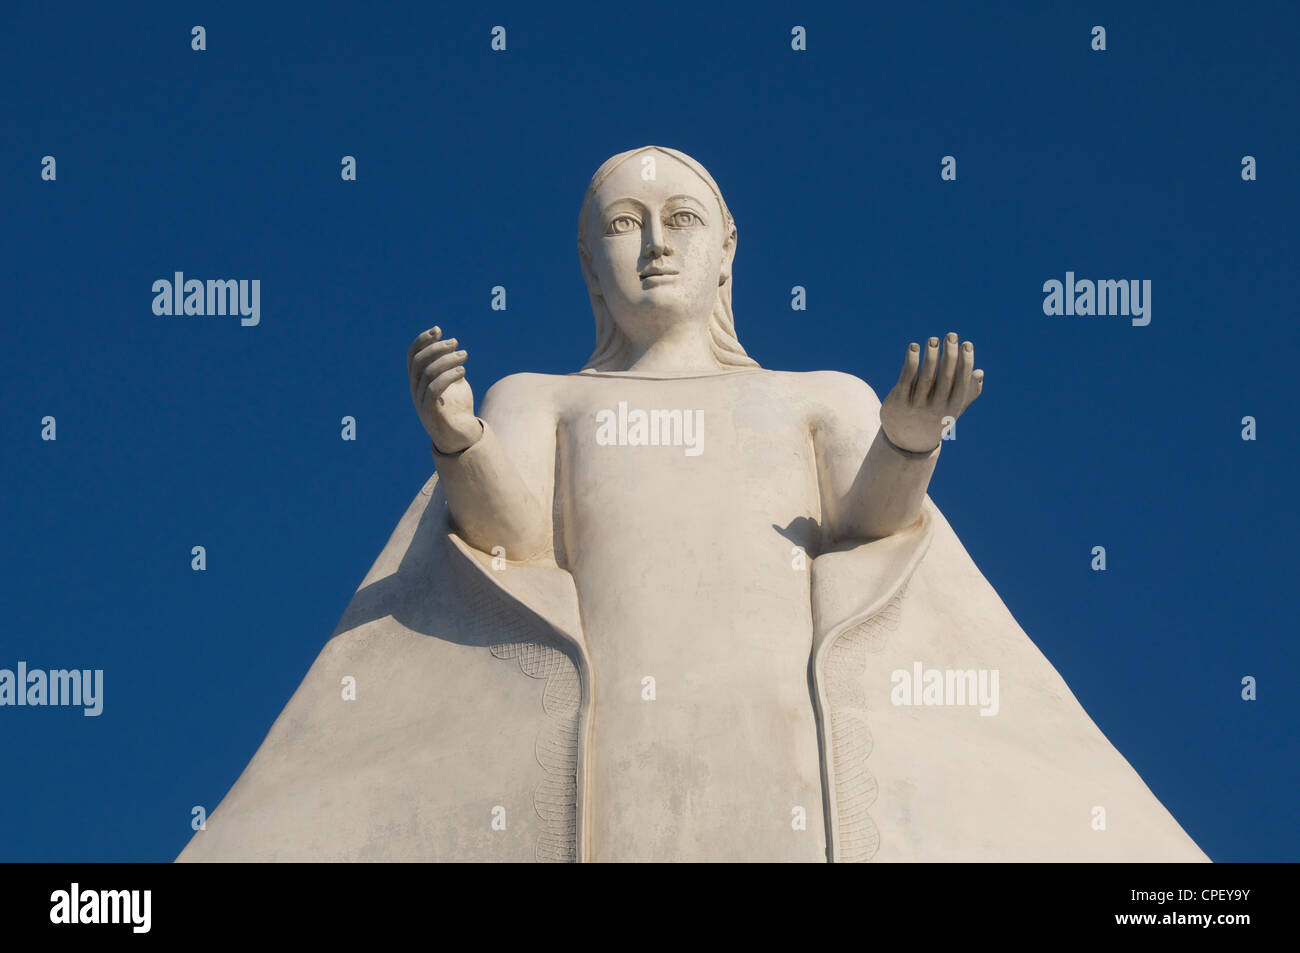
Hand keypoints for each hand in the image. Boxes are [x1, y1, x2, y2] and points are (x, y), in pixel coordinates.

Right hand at [408, 326, 481, 453]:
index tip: (438, 330)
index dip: (422, 341)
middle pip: (419, 362)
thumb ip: (450, 365)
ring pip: (428, 373)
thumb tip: (452, 344)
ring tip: (464, 355)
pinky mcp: (430, 412)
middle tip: (456, 343)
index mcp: (418, 380)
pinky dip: (448, 376)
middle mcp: (415, 389)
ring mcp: (421, 401)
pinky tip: (462, 371)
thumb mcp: (455, 382)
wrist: (462, 436)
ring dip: (447, 360)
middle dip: (437, 348)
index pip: (412, 356)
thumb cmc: (458, 408)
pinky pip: (434, 389)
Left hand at [880, 332, 982, 452]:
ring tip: (933, 340)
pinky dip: (911, 362)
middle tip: (951, 335)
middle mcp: (935, 408)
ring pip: (925, 376)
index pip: (961, 382)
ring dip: (931, 355)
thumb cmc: (934, 419)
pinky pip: (906, 379)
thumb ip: (967, 393)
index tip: (966, 344)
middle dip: (949, 354)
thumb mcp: (951, 409)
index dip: (965, 362)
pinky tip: (913, 347)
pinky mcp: (898, 402)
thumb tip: (979, 373)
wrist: (907, 441)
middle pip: (945, 377)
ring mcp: (916, 406)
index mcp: (951, 408)